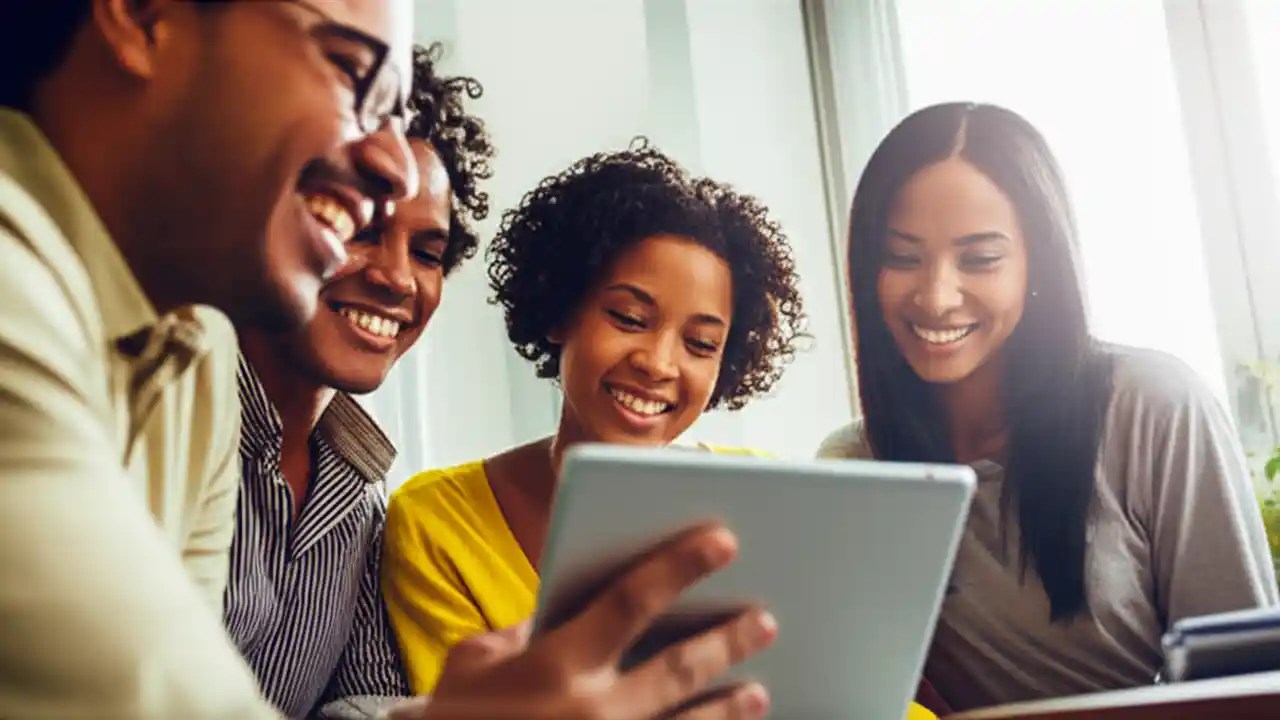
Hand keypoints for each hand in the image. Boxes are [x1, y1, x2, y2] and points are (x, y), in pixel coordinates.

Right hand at [390, 524, 776, 719]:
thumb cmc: (457, 715)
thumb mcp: (477, 660)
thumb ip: (529, 628)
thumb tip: (580, 608)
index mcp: (556, 664)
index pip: (631, 600)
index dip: (680, 564)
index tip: (723, 539)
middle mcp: (592, 712)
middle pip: (679, 668)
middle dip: (728, 640)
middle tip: (765, 618)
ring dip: (728, 707)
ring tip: (757, 690)